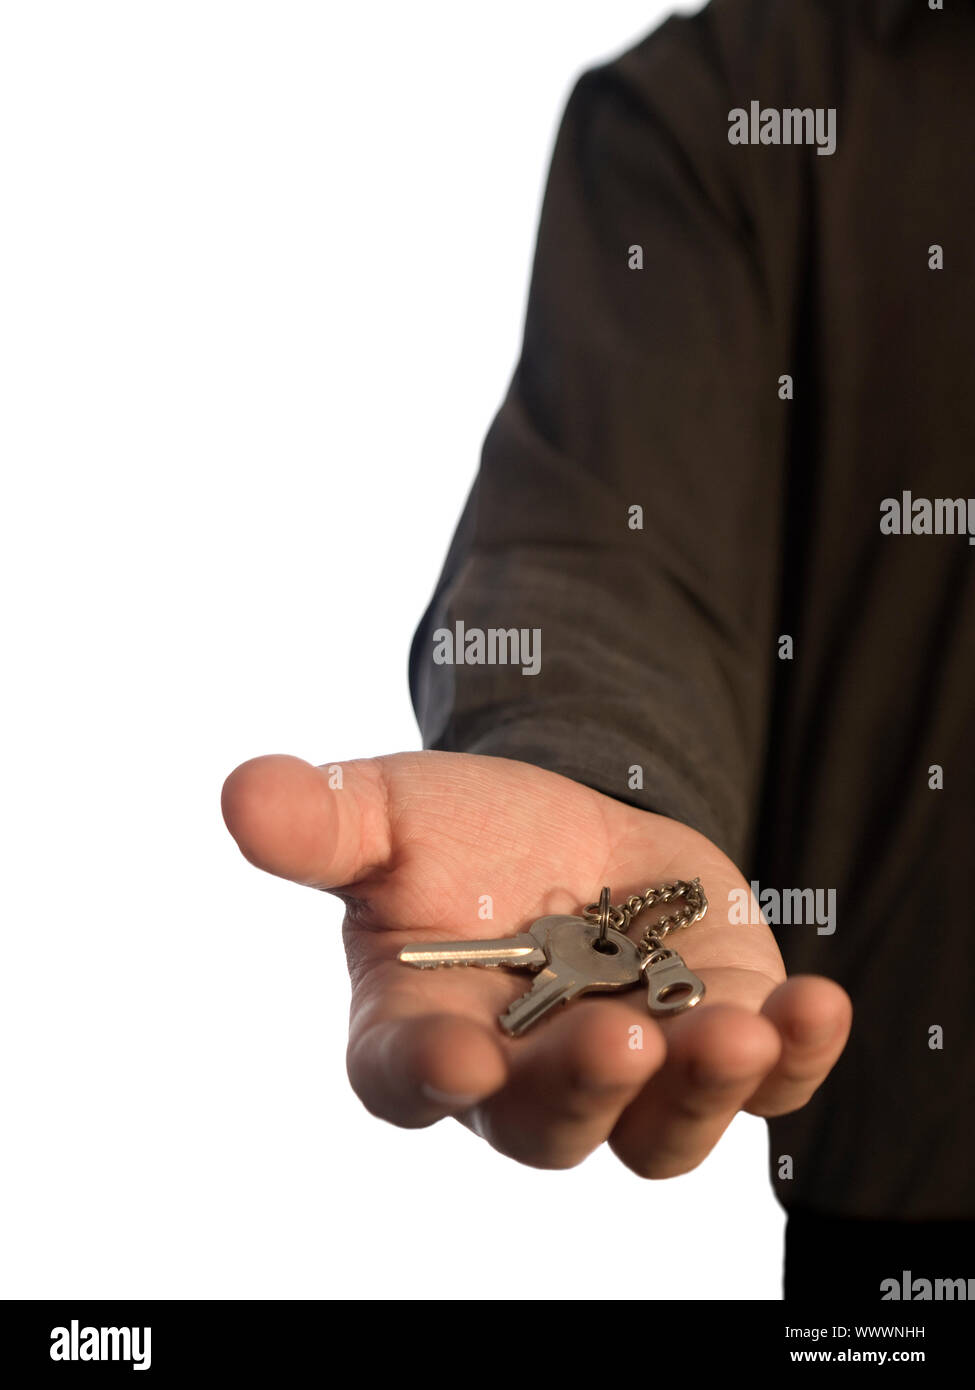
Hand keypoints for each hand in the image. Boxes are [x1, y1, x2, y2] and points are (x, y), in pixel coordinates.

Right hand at [222, 750, 850, 1175]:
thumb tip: (240, 793)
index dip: (426, 1078)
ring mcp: (627, 1072)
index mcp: (422, 1033)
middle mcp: (520, 1082)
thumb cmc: (461, 835)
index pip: (406, 1082)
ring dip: (702, 1091)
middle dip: (583, 1087)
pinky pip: (761, 1086)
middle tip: (618, 1035)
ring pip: (659, 1131)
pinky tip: (816, 1007)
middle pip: (546, 1127)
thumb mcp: (391, 811)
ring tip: (738, 1029)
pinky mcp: (710, 1044)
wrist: (569, 828)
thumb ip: (323, 820)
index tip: (455, 1056)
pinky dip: (793, 1061)